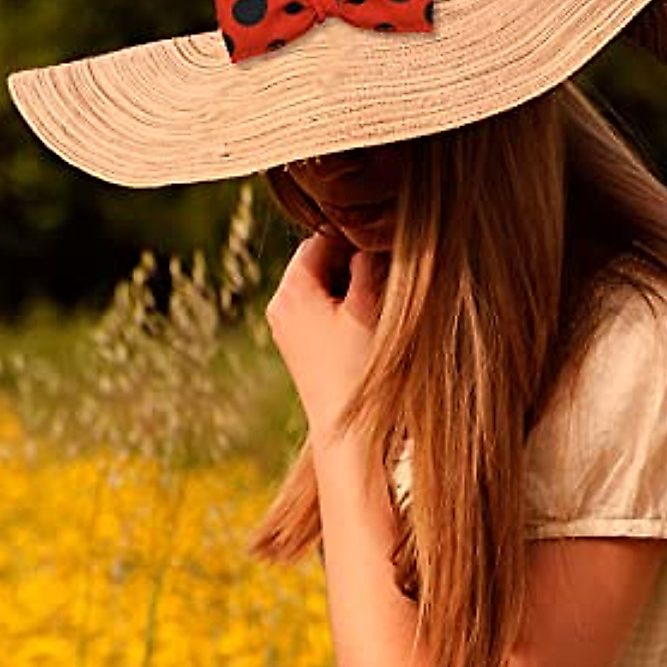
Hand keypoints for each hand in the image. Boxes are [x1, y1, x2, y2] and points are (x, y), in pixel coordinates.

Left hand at [265, 234, 381, 439]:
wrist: (348, 434)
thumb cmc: (358, 370)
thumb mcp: (369, 307)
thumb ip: (370, 262)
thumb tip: (375, 232)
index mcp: (291, 291)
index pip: (323, 239)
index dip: (357, 240)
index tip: (386, 256)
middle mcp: (280, 304)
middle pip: (321, 261)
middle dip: (354, 265)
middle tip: (384, 283)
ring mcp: (287, 326)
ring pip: (324, 285)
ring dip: (352, 287)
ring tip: (376, 309)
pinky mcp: (298, 345)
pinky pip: (321, 308)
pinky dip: (345, 309)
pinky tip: (366, 328)